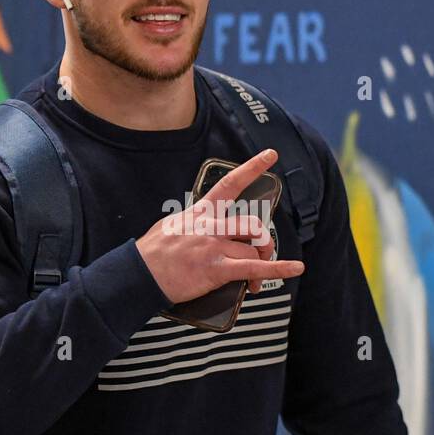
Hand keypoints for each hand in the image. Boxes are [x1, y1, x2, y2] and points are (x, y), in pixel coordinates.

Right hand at [136, 148, 304, 304]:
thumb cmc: (153, 254)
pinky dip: (278, 269)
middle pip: (253, 225)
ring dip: (262, 263)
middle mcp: (210, 226)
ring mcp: (213, 246)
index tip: (270, 155)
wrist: (138, 274)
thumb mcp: (171, 225)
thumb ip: (193, 222)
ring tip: (254, 279)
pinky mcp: (215, 269)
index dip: (252, 168)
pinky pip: (253, 267)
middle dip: (263, 242)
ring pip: (253, 249)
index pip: (230, 184)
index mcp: (201, 212)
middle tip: (260, 256)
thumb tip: (204, 226)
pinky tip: (294, 269)